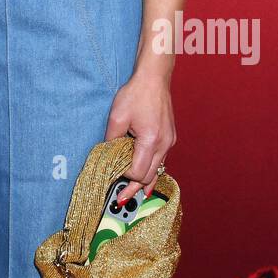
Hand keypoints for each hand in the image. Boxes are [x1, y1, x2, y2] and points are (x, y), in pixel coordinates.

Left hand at [104, 68, 175, 201]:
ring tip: (130, 193)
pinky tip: (144, 178)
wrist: (154, 79)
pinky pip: (160, 160)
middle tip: (119, 198)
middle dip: (133, 187)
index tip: (113, 175)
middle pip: (149, 176)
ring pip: (157, 170)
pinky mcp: (170, 137)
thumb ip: (112, 139)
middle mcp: (164, 145)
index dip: (124, 176)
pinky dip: (150, 168)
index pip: (138, 172)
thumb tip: (107, 156)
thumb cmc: (135, 94)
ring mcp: (169, 142)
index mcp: (151, 141)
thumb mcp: (116, 117)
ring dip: (143, 179)